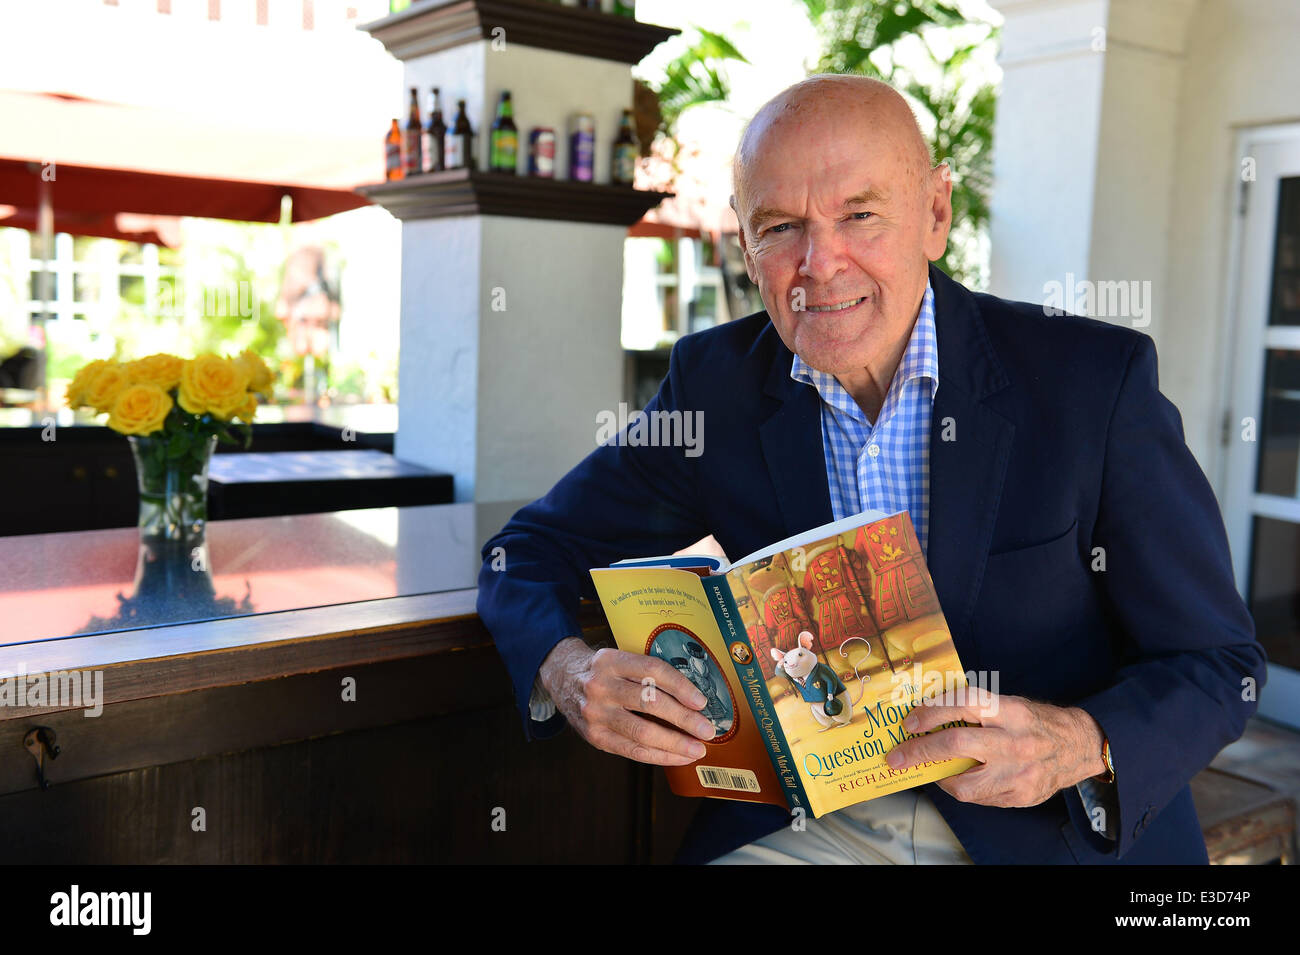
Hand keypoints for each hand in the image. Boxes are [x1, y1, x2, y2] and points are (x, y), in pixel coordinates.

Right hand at [538, 637, 716, 765]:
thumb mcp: (619, 659)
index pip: (652, 670)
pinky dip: (658, 756)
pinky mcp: (594, 737)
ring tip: (697, 749)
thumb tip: (692, 700)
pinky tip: (677, 757)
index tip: (701, 702)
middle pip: (650, 703)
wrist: (562, 678)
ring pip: (642, 732)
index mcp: (611, 660)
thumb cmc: (602, 670)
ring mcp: (595, 713)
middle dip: (684, 719)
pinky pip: (631, 751)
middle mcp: (601, 686)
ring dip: (675, 743)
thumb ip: (647, 674)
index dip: (681, 686)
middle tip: (708, 730)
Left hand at [884, 687, 1106, 807]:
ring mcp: (1018, 773)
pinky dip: (962, 788)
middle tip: (897, 756)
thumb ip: (974, 710)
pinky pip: (979, 798)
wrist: (1078, 747)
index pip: (963, 704)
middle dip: (920, 751)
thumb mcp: (1008, 704)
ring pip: (964, 784)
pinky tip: (957, 778)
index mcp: (1009, 711)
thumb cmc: (1034, 721)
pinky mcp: (1020, 796)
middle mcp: (1014, 741)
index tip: (910, 722)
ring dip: (938, 778)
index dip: (932, 711)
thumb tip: (927, 715)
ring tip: (929, 770)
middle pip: (956, 745)